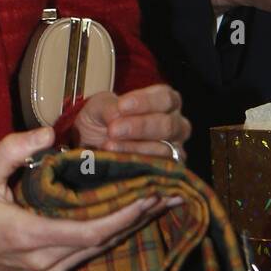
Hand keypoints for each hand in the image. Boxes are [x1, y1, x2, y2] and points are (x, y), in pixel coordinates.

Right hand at [0, 127, 171, 270]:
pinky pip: (88, 250)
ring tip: (161, 199)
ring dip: (130, 225)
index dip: (126, 214)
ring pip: (100, 248)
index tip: (152, 193)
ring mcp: (48, 269)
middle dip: (139, 216)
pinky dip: (112, 231)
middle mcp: (44, 259)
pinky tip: (130, 213)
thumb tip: (49, 133)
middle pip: (105, 241)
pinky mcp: (49, 269)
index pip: (91, 230)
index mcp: (29, 234)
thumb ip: (13, 150)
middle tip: (172, 190)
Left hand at [73, 84, 190, 160]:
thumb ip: (109, 107)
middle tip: (113, 129)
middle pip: (169, 125)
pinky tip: (119, 160)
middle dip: (140, 127)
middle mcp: (176, 125)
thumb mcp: (101, 106)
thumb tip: (116, 115)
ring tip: (110, 145)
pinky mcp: (168, 172)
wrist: (93, 144)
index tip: (121, 106)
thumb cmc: (104, 119)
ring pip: (165, 150)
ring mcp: (175, 150)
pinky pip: (160, 170)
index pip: (166, 98)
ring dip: (136, 148)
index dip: (146, 102)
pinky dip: (138, 165)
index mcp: (166, 101)